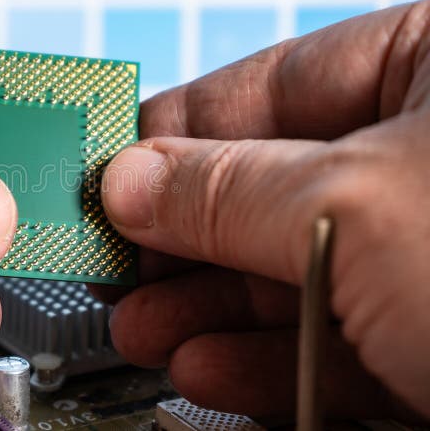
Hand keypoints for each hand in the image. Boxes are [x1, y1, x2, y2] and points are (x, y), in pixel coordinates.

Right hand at [98, 0, 429, 420]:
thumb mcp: (356, 205)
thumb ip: (226, 187)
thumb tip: (129, 178)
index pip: (266, 89)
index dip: (171, 131)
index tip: (100, 170)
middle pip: (267, 190)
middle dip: (181, 237)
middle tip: (107, 265)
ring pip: (293, 275)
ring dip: (208, 310)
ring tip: (142, 327)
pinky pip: (330, 341)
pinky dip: (263, 362)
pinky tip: (207, 369)